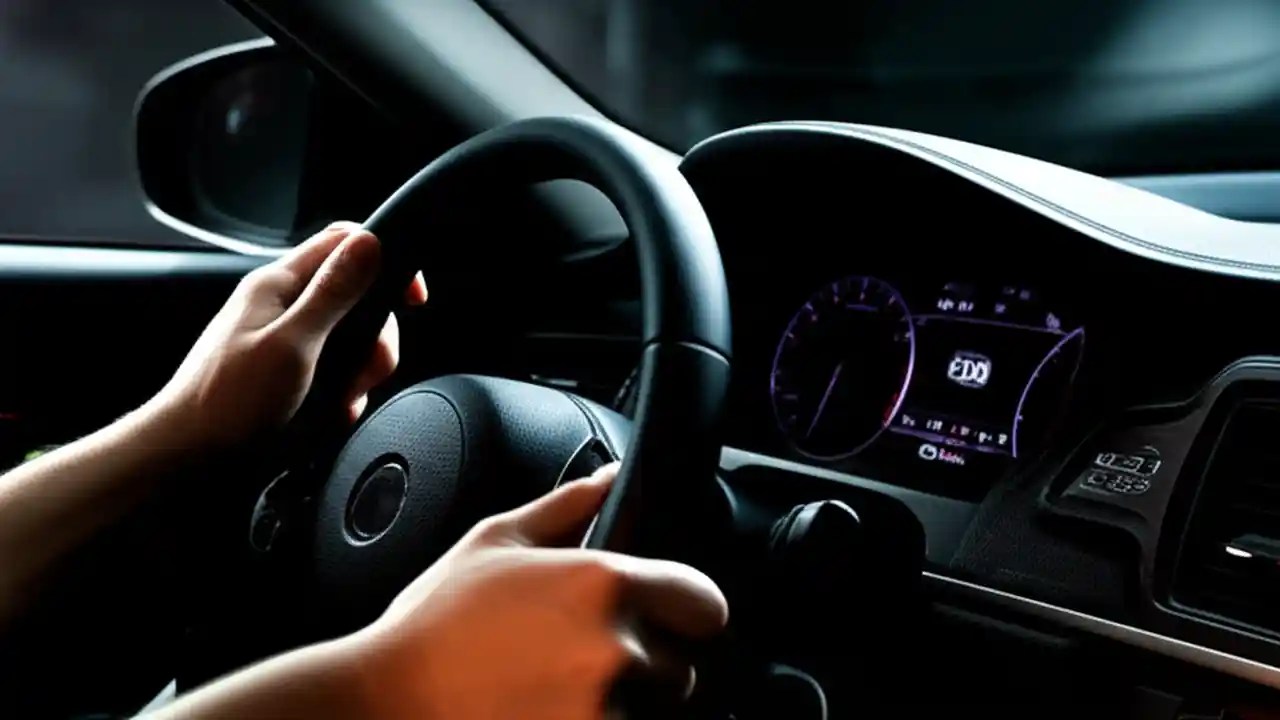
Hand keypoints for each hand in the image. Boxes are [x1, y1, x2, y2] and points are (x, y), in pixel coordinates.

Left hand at [151, 222, 427, 451]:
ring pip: (353, 339)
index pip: (344, 242)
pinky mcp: (290, 373)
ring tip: (341, 397)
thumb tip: (370, 243)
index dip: (384, 258)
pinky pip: (337, 372)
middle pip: (358, 297)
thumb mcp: (291, 343)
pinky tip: (330, 412)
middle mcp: (284, 305)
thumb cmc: (226, 401)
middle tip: (366, 369)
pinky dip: (343, 394)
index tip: (410, 297)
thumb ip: (333, 293)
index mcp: (279, 283)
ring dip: (360, 371)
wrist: (188, 456)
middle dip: (376, 336)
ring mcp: (287, 339)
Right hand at [351, 463, 728, 719]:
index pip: (706, 602)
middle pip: (681, 665)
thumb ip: (568, 505)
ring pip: (651, 710)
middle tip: (590, 655)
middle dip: (649, 661)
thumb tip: (611, 476)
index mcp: (604, 582)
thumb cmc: (435, 623)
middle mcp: (615, 647)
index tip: (668, 616)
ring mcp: (602, 706)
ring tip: (560, 686)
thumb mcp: (496, 540)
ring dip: (623, 702)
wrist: (386, 700)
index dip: (689, 609)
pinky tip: (546, 708)